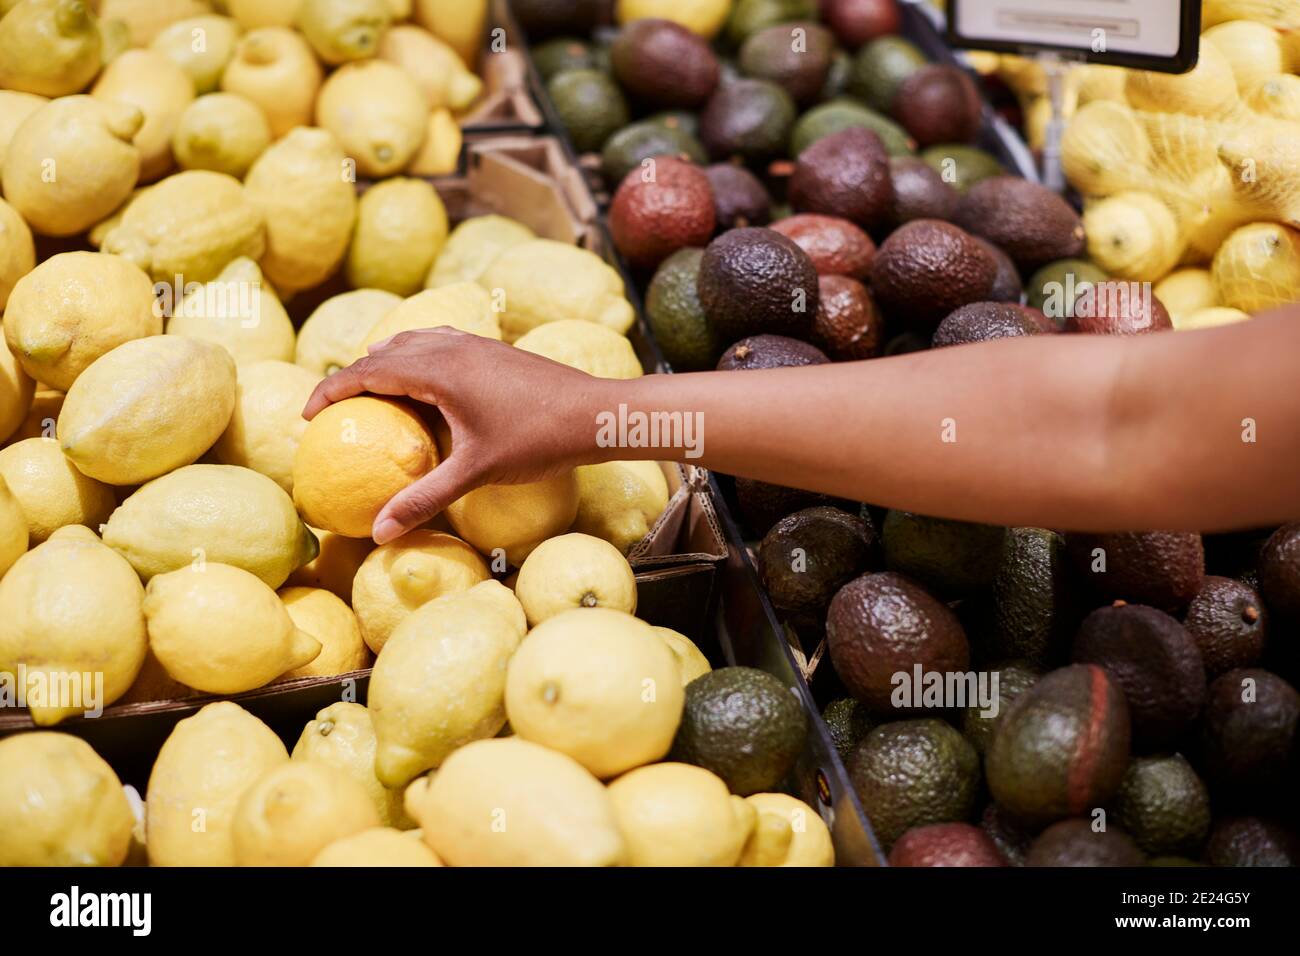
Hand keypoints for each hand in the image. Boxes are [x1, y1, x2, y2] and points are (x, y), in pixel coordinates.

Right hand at [302, 327, 608, 543]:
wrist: (595, 411)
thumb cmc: (538, 440)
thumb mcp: (476, 472)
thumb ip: (424, 499)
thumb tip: (379, 532)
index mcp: (437, 369)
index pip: (366, 371)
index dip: (330, 390)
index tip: (308, 417)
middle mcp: (450, 347)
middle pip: (383, 352)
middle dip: (353, 376)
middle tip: (334, 411)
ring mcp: (473, 344)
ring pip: (413, 342)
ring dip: (385, 363)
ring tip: (372, 395)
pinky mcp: (492, 350)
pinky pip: (439, 344)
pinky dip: (416, 360)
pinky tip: (426, 389)